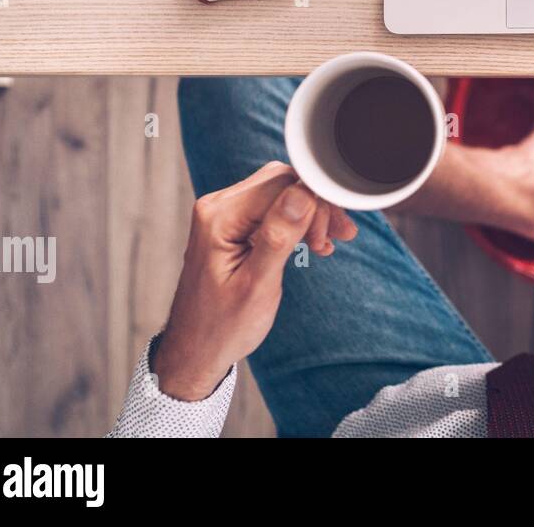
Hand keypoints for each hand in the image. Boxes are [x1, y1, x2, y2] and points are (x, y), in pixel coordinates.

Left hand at [152, 162, 357, 400]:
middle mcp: (217, 208)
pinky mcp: (233, 225)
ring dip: (311, 214)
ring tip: (329, 243)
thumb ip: (279, 237)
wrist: (196, 350)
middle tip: (338, 237)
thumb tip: (304, 194)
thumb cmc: (222, 326)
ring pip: (282, 193)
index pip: (281, 184)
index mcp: (218, 218)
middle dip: (316, 206)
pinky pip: (273, 208)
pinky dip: (298, 222)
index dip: (316, 202)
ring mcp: (224, 215)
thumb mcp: (256, 286)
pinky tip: (314, 242)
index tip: (335, 232)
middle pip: (282, 182)